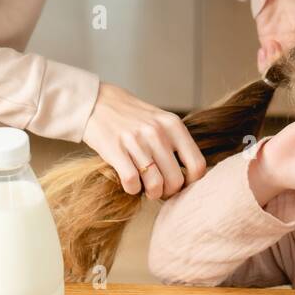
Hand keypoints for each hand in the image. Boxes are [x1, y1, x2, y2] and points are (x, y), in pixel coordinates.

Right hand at [82, 83, 205, 199]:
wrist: (96, 102)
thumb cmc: (132, 117)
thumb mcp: (160, 121)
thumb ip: (176, 143)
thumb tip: (191, 176)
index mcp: (173, 125)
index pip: (197, 166)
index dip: (191, 183)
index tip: (181, 185)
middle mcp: (157, 132)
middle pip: (176, 181)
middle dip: (168, 192)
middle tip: (159, 188)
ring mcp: (136, 141)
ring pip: (155, 185)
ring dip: (151, 193)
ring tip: (145, 187)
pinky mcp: (115, 149)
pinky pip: (132, 183)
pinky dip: (132, 189)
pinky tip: (130, 182)